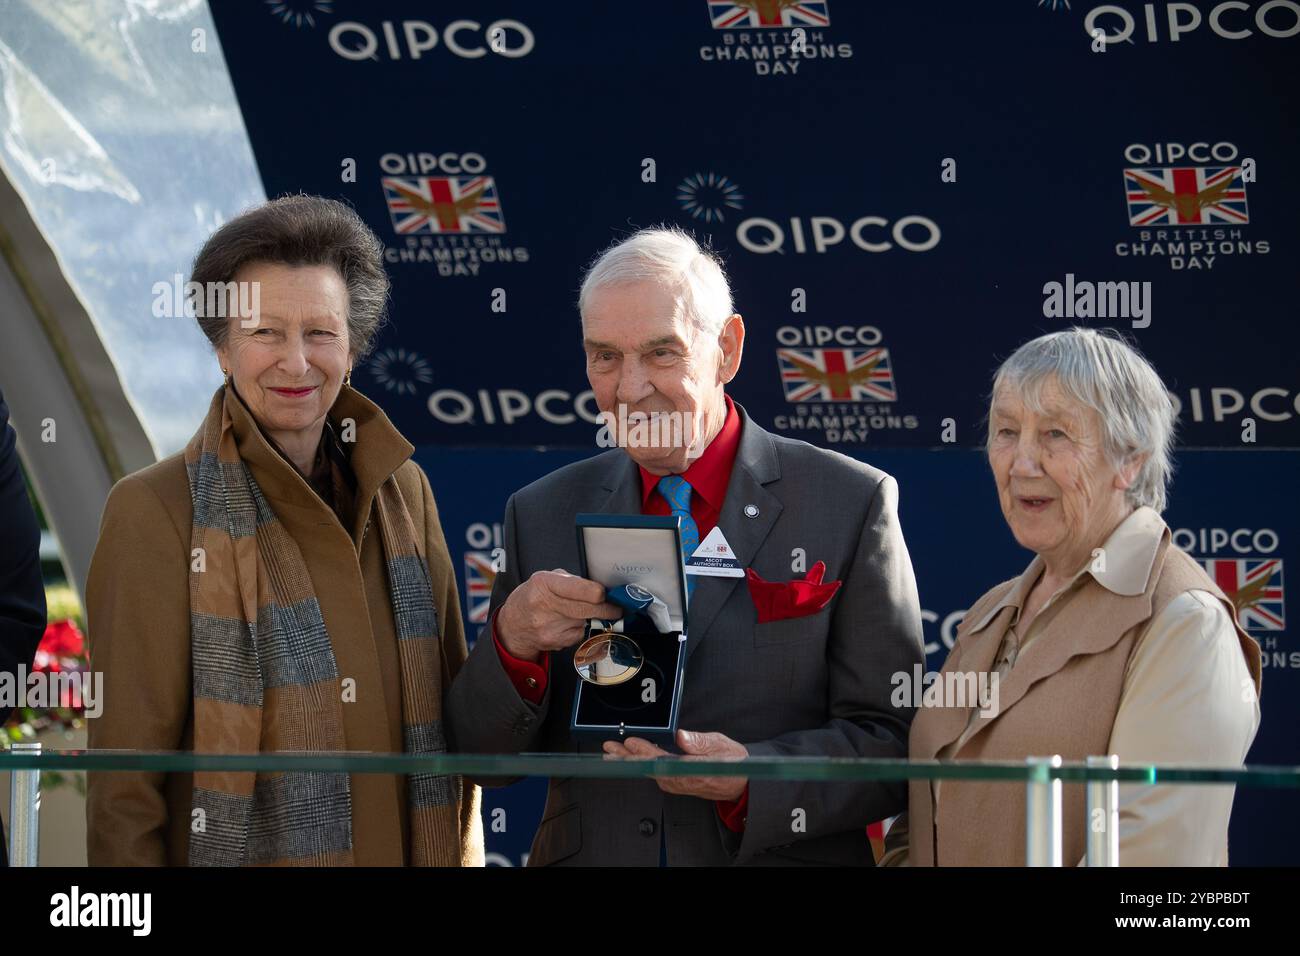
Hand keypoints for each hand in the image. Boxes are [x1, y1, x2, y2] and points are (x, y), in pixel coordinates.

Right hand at [496, 569, 621, 661]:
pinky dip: (580, 629)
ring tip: (582, 612)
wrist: (512, 625)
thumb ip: (571, 582)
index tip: (608, 594)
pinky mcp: (554, 642)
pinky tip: (569, 624)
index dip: (600, 593)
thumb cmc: (532, 597)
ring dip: (592, 618)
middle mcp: (546, 605)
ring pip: (586, 622)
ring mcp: (550, 626)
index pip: (582, 589)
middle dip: (608, 609)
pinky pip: (580, 634)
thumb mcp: (546, 579)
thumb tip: (599, 589)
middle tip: (616, 608)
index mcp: (545, 584)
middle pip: (589, 609)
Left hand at [603, 729, 748, 801]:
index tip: (630, 742)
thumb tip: (682, 736)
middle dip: (626, 757)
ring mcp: (675, 783)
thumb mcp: (721, 746)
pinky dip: (640, 763)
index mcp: (689, 771)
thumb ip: (700, 742)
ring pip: (647, 770)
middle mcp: (679, 780)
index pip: (661, 760)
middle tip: (609, 747)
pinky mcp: (674, 782)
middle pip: (648, 768)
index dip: (644, 751)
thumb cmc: (731, 763)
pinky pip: (653, 772)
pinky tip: (631, 756)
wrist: (740, 782)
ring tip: (614, 750)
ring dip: (630, 760)